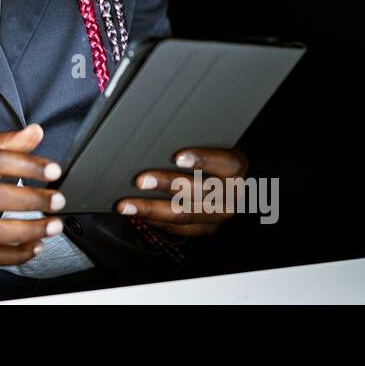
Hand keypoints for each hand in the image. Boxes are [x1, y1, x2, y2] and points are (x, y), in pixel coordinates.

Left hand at [115, 147, 248, 236]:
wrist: (231, 181)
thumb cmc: (214, 158)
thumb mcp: (213, 145)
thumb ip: (195, 142)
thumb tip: (158, 136)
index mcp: (236, 168)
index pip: (225, 163)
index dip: (202, 159)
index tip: (177, 157)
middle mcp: (232, 194)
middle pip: (200, 191)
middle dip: (166, 185)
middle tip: (140, 180)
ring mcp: (220, 215)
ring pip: (185, 214)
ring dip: (152, 209)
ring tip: (127, 205)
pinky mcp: (207, 228)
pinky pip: (179, 229)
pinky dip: (155, 221)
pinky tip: (137, 214)